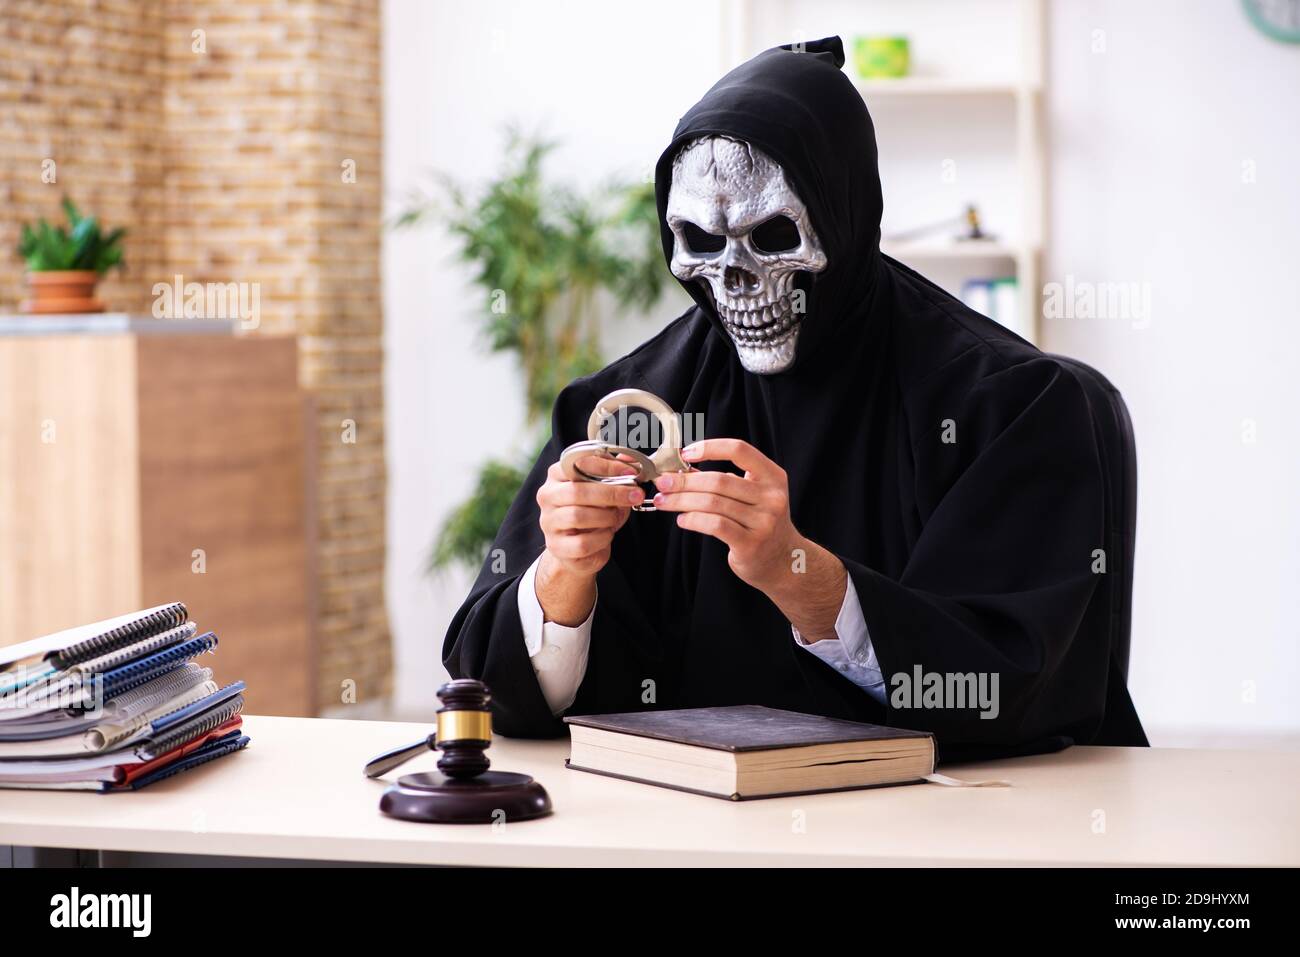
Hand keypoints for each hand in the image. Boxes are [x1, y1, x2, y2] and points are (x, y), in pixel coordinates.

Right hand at [534, 462, 639, 625]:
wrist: (578, 548)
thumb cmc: (592, 513)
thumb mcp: (606, 490)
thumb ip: (615, 473)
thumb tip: (630, 460)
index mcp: (557, 475)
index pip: (576, 463)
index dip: (605, 466)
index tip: (630, 472)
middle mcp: (548, 496)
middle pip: (577, 491)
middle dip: (612, 493)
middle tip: (635, 495)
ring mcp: (549, 522)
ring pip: (578, 516)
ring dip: (607, 517)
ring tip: (616, 517)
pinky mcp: (557, 546)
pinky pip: (583, 543)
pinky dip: (602, 538)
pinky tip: (607, 534)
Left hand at [651, 438, 800, 592]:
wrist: (783, 560)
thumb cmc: (760, 523)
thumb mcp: (753, 496)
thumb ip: (724, 481)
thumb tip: (682, 470)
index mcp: (773, 476)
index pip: (739, 450)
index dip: (710, 448)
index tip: (685, 453)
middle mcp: (772, 497)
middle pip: (718, 481)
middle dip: (684, 481)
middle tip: (663, 483)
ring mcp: (764, 521)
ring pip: (712, 503)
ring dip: (681, 501)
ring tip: (664, 501)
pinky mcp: (751, 543)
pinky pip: (715, 525)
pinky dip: (693, 520)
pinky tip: (682, 520)